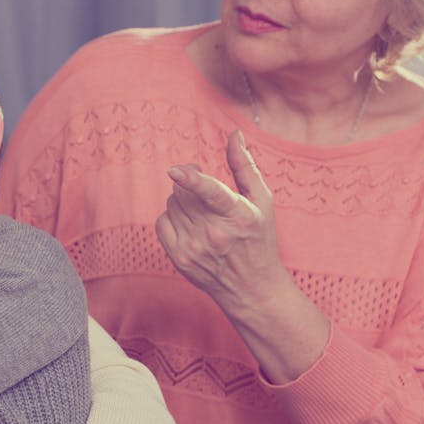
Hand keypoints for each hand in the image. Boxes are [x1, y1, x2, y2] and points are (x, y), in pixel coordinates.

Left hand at [154, 130, 283, 315]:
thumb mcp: (262, 202)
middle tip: (202, 187)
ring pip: (171, 204)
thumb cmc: (260, 239)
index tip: (175, 170)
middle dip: (188, 182)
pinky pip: (162, 222)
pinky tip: (189, 225)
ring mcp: (194, 247)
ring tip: (202, 213)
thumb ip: (245, 166)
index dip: (192, 179)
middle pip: (183, 191)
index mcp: (238, 215)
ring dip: (182, 201)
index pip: (212, 193)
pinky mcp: (179, 258)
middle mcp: (214, 232)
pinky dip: (171, 217)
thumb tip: (235, 134)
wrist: (252, 289)